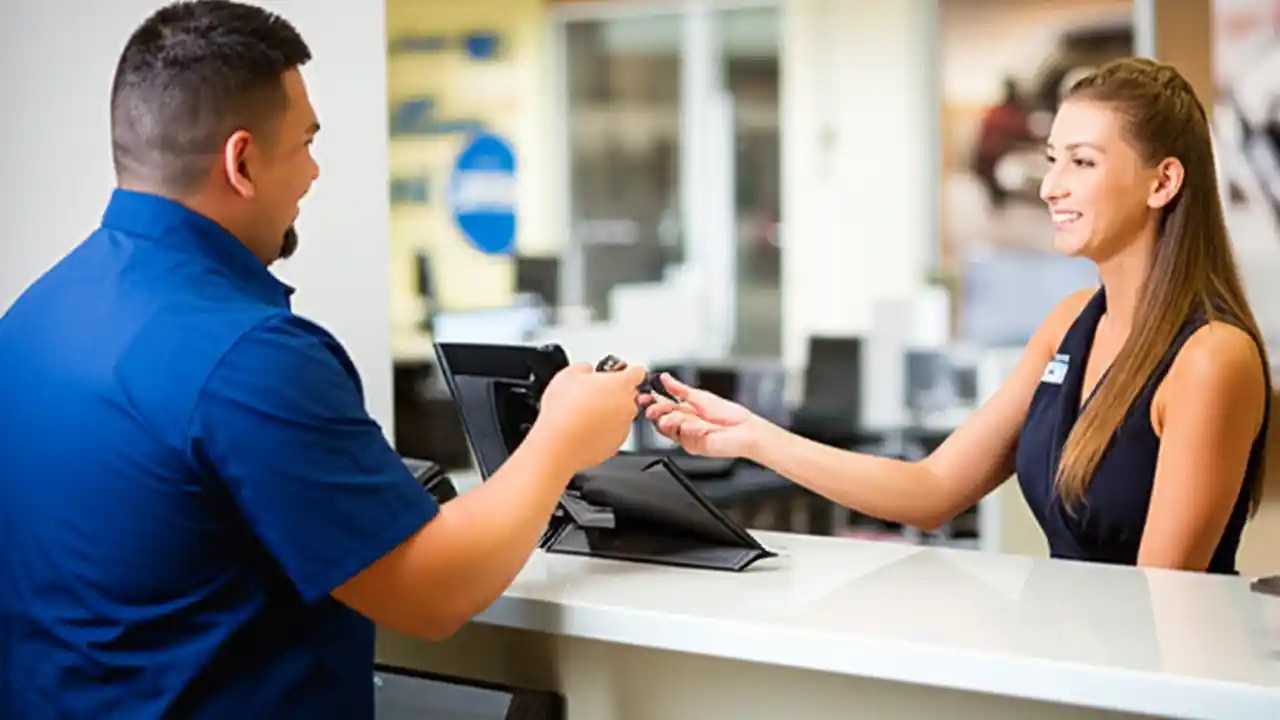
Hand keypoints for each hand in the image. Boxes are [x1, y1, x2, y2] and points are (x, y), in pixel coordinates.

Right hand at [530, 362, 645, 472]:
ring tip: (583, 414)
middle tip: (592, 394)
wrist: (559, 444)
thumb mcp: (569, 374)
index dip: (627, 370)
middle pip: (628, 395)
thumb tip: (586, 371)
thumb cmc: (565, 410)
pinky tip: (584, 429)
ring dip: (608, 413)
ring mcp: (623, 427)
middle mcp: (628, 406)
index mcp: (621, 385)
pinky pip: (612, 433)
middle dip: (613, 394)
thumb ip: (585, 368)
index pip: (637, 372)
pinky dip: (603, 431)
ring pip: (620, 415)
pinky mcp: (615, 445)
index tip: (619, 372)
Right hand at [640, 373, 764, 458]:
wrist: (745, 430)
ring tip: (686, 417)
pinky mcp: (693, 446)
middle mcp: (684, 424)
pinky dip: (690, 429)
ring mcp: (687, 436)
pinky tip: (701, 427)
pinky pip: (682, 437)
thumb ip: (679, 389)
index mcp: (685, 410)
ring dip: (674, 420)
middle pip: (659, 418)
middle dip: (657, 411)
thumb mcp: (700, 396)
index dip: (651, 401)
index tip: (644, 396)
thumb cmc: (729, 414)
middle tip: (655, 407)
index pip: (661, 406)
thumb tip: (664, 378)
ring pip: (667, 429)